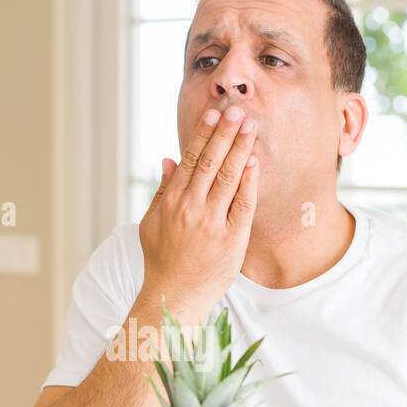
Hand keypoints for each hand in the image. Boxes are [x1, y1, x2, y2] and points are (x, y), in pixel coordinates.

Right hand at [138, 105, 258, 323]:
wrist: (174, 298)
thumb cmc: (162, 262)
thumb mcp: (151, 224)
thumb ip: (162, 190)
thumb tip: (168, 159)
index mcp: (171, 202)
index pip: (191, 160)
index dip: (203, 135)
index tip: (213, 114)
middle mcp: (191, 209)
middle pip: (211, 162)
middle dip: (225, 133)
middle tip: (238, 109)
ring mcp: (211, 223)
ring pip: (229, 177)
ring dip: (240, 148)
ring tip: (250, 126)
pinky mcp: (231, 239)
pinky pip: (243, 204)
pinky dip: (249, 182)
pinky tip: (254, 162)